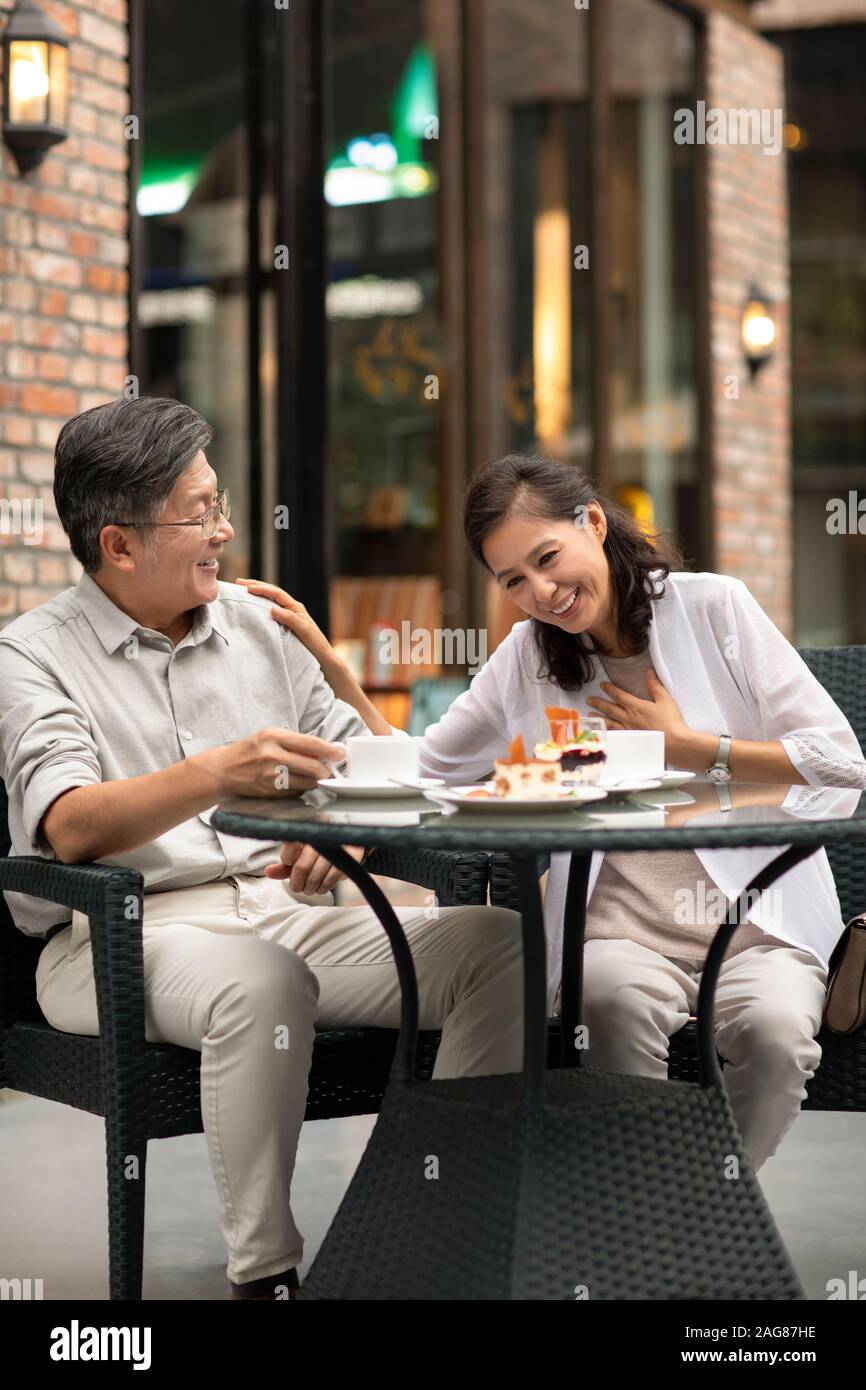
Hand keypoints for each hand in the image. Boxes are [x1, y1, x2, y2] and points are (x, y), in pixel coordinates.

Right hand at [193, 727, 345, 798]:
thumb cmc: (250, 750)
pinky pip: (296, 792)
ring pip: (307, 783)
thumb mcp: (269, 736)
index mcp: (274, 736)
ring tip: (310, 775)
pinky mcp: (270, 792)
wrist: (223, 770)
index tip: (341, 753)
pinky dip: (300, 788)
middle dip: (326, 771)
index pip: (311, 744)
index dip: (330, 750)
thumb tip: (324, 751)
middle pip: (313, 768)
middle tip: (329, 770)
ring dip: (314, 781)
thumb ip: (295, 742)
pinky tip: (293, 782)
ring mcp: (271, 776)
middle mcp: (272, 756)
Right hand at [235, 578, 333, 667]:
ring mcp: (289, 615)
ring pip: (270, 600)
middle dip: (256, 585)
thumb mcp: (304, 631)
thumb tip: (272, 609)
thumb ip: (290, 619)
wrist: (322, 656)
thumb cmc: (315, 644)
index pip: (276, 594)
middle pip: (272, 593)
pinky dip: (260, 604)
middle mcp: (292, 608)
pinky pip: (270, 610)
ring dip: (257, 593)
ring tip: (242, 589)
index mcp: (296, 607)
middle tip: (238, 582)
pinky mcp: (285, 623)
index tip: (247, 588)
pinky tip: (252, 605)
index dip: (262, 589)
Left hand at [265, 841, 364, 894]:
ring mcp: (338, 842)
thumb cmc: (318, 853)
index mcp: (307, 827)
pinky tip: (322, 887)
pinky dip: (325, 886)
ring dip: (311, 888)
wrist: (347, 847)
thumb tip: (269, 872)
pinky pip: (333, 877)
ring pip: (317, 874)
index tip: (291, 867)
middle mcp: (322, 832)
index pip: (289, 847)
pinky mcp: (352, 853)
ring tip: (310, 888)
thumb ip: (284, 865)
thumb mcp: (299, 857)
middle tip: (298, 887)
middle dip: (298, 883)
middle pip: (302, 866)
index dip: (288, 862)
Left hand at [587, 668, 690, 744]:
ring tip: (591, 714)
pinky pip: (615, 735)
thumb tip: (648, 672)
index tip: (602, 685)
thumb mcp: (665, 699)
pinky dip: (606, 732)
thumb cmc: (671, 722)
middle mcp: (629, 719)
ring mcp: (628, 731)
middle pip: (610, 709)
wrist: (674, 743)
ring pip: (609, 722)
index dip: (610, 689)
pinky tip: (602, 731)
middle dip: (599, 703)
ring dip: (600, 717)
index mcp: (636, 707)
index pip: (619, 695)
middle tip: (589, 700)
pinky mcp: (631, 741)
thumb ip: (655, 685)